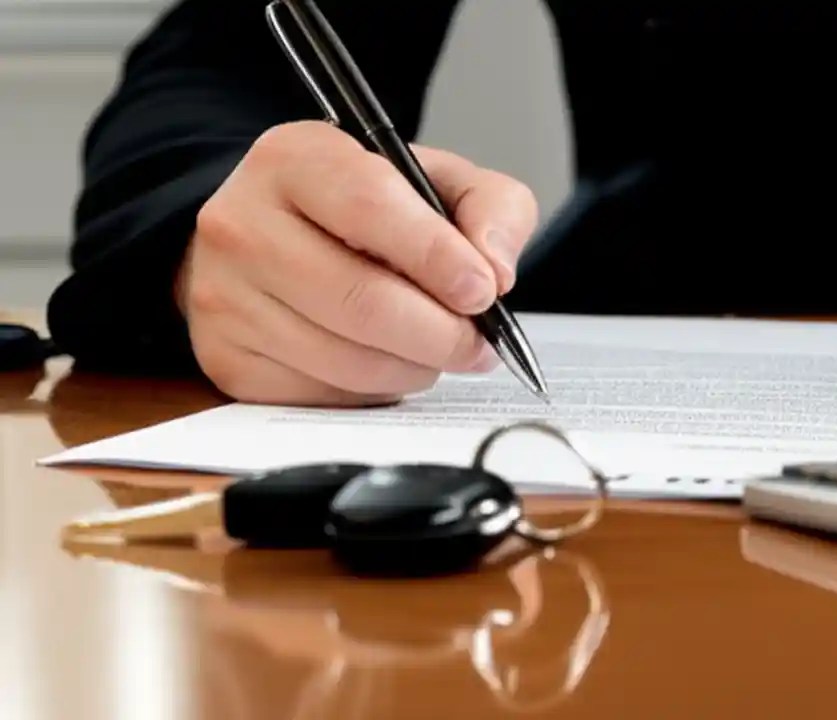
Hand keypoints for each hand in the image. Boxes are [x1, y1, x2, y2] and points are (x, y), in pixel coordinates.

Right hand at [176, 121, 537, 404]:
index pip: (370, 205)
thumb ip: (490, 207)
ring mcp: (224, 296)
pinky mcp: (227, 359)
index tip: (483, 290)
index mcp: (295, 157)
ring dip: (414, 368)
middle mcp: (242, 222)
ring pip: (346, 359)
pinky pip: (323, 395)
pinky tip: (386, 361)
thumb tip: (495, 271)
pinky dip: (374, 390)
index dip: (437, 256)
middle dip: (440, 334)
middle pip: (360, 299)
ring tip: (437, 350)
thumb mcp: (438, 180)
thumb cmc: (365, 210)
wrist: (274, 239)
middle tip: (479, 344)